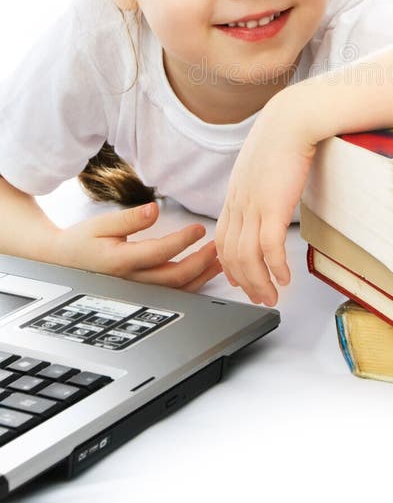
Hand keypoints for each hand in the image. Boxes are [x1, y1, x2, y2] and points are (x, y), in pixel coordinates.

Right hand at [51, 202, 221, 290]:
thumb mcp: (102, 224)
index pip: (160, 253)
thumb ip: (129, 218)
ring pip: (177, 289)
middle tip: (216, 245)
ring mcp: (138, 290)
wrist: (65, 261)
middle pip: (174, 277)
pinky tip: (205, 271)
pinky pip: (173, 293)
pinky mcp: (143, 292)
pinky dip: (193, 284)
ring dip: (201, 275)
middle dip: (200, 262)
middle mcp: (132, 281)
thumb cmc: (83, 241)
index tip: (199, 228)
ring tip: (218, 259)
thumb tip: (153, 209)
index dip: (183, 241)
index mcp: (121, 262)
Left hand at [215, 100, 317, 306]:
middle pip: (231, 253)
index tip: (237, 278)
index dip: (228, 263)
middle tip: (258, 298)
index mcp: (235, 192)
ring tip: (271, 297)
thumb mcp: (262, 162)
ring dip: (258, 282)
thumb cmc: (284, 134)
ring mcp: (254, 205)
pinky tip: (285, 277)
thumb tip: (269, 192)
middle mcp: (239, 202)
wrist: (293, 119)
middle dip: (243, 281)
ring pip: (247, 256)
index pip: (223, 237)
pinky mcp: (273, 206)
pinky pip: (269, 247)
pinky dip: (275, 267)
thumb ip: (260, 180)